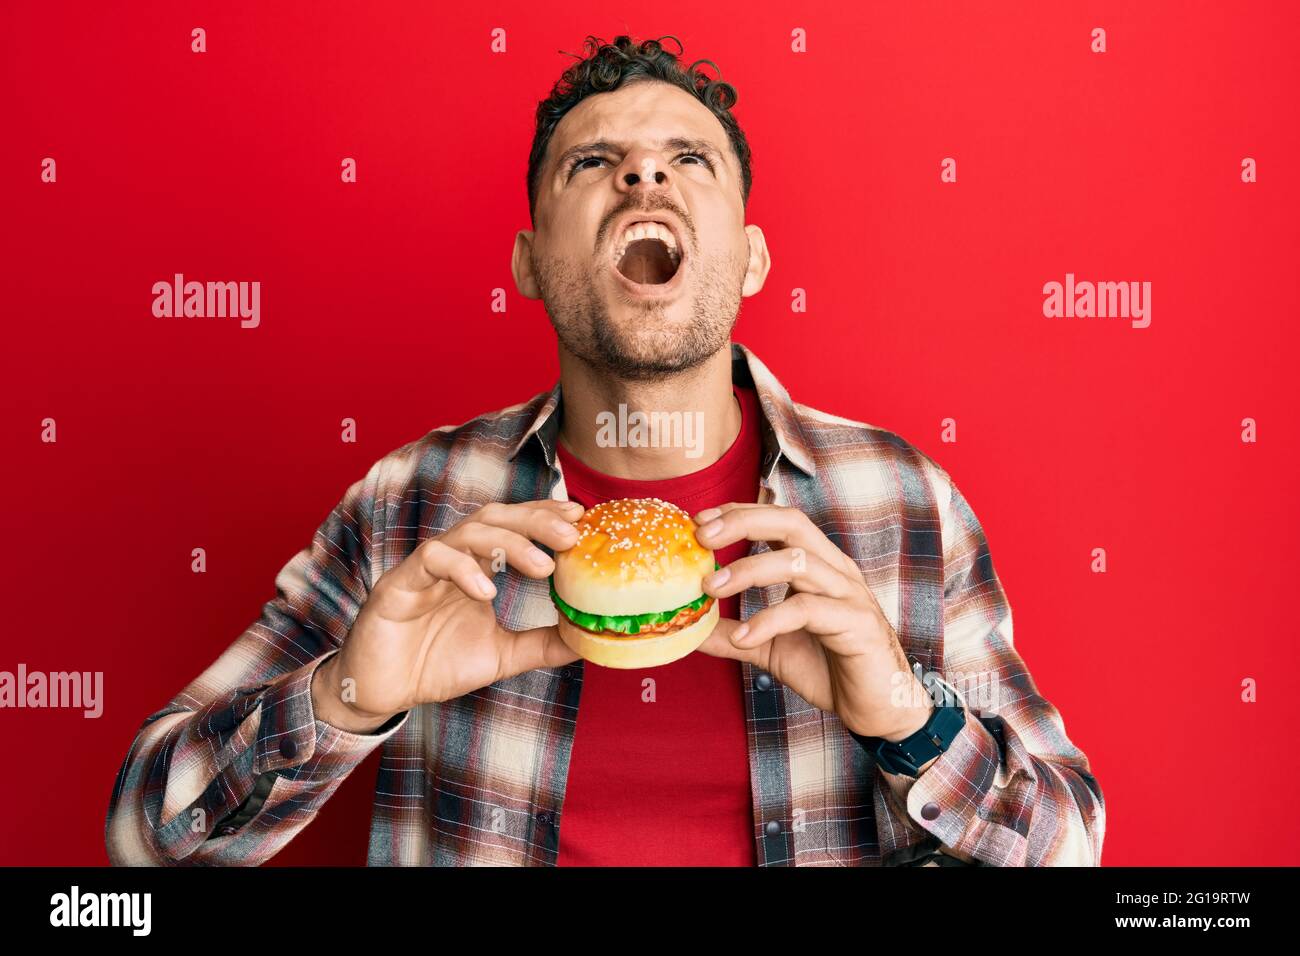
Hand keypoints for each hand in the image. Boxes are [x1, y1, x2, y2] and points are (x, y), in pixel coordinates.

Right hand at [312, 499, 583, 732]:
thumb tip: (588, 639)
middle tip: (571, 536)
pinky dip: (461, 570)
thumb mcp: (502, 655)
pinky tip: (486, 591)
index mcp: (477, 567)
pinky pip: (430, 562)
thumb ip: (542, 644)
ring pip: (466, 533)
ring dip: (508, 543)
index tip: (580, 519)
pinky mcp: (398, 585)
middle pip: (495, 518)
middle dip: (535, 521)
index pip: (514, 526)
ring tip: (541, 566)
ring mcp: (424, 568)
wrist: (381, 692)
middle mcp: (453, 559)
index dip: (545, 516)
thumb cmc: (436, 665)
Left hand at [692, 503, 934, 742]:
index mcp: (819, 565)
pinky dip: (769, 620)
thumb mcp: (771, 648)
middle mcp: (836, 570)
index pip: (779, 520)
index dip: (740, 513)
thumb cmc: (832, 670)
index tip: (699, 522)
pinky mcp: (857, 624)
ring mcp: (849, 594)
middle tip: (702, 537)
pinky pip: (807, 610)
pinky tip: (743, 638)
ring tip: (710, 588)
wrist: (879, 710)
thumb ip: (734, 635)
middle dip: (743, 522)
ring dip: (748, 569)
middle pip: (791, 523)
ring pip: (798, 561)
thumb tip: (690, 630)